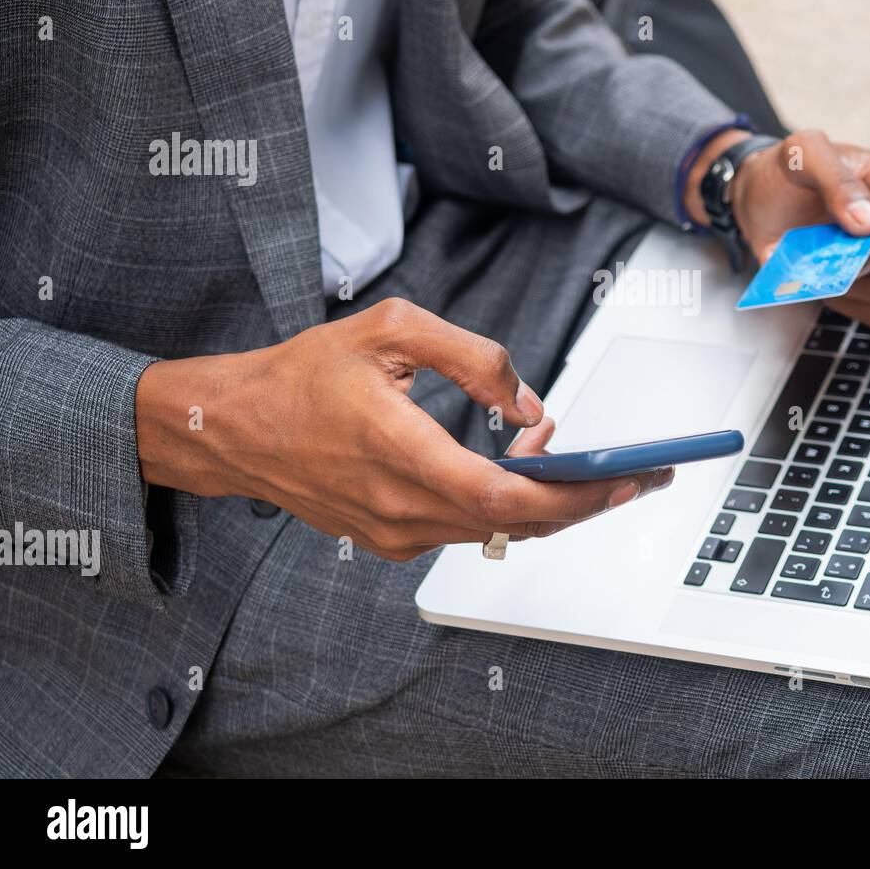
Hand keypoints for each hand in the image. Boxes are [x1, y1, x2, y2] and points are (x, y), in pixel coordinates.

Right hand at [135, 298, 672, 559]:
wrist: (234, 428)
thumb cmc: (305, 374)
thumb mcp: (392, 329)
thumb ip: (474, 358)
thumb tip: (531, 406)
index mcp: (397, 449)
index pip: (500, 495)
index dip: (569, 494)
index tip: (620, 481)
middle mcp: (396, 506)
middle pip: (512, 521)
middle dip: (583, 501)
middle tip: (635, 477)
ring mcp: (392, 532)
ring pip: (495, 530)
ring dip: (547, 502)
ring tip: (583, 464)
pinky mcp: (389, 540)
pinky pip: (467, 530)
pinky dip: (507, 507)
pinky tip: (525, 471)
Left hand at [724, 130, 869, 326]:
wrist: (765, 201)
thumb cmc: (791, 171)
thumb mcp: (803, 155)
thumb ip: (836, 180)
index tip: (858, 238)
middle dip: (864, 258)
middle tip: (825, 246)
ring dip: (855, 284)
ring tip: (823, 261)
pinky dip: (850, 303)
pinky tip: (828, 280)